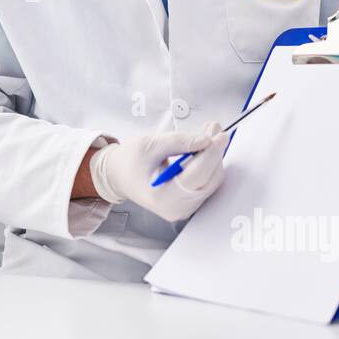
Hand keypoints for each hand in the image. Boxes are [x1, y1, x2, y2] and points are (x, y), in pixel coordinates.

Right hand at [89, 126, 227, 222]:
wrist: (119, 176)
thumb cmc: (130, 161)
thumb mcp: (150, 144)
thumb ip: (180, 142)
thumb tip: (206, 140)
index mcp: (162, 196)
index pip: (197, 174)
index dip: (211, 153)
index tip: (219, 135)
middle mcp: (175, 208)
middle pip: (208, 178)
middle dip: (214, 152)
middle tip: (214, 129)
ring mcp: (183, 209)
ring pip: (211, 181)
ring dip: (213, 157)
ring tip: (208, 135)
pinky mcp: (188, 204)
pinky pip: (207, 183)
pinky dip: (208, 165)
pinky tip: (203, 149)